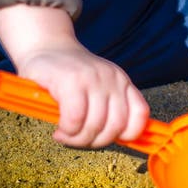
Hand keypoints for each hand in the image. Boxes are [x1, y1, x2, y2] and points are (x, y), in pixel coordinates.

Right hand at [20, 45, 150, 148]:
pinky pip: (75, 119)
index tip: (105, 138)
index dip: (127, 135)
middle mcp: (112, 78)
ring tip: (66, 134)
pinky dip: (67, 131)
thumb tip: (120, 139)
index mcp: (122, 82)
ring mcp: (93, 77)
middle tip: (78, 138)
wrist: (46, 46)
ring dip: (77, 139)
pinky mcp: (71, 80)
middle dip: (95, 142)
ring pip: (95, 125)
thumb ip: (110, 109)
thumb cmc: (70, 74)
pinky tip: (59, 129)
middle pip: (116, 126)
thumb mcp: (98, 88)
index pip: (140, 114)